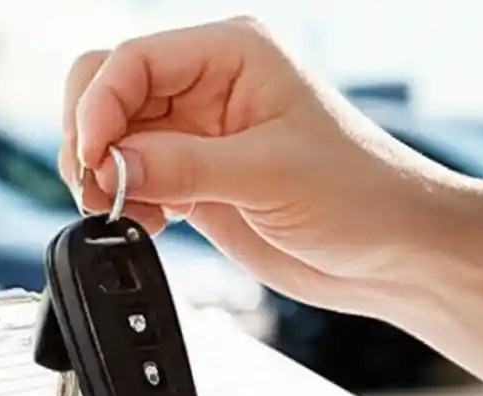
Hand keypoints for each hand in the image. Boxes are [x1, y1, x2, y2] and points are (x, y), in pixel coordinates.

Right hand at [60, 17, 482, 395]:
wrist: (392, 253)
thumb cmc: (363, 194)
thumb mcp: (269, 173)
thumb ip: (181, 166)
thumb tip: (111, 166)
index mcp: (231, 53)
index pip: (129, 62)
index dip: (97, 109)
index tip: (95, 161)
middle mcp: (205, 84)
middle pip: (103, 91)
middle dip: (89, 140)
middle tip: (100, 188)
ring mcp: (193, 132)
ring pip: (108, 138)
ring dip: (101, 177)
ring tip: (128, 211)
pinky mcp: (189, 177)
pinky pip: (126, 178)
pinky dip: (119, 202)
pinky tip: (150, 223)